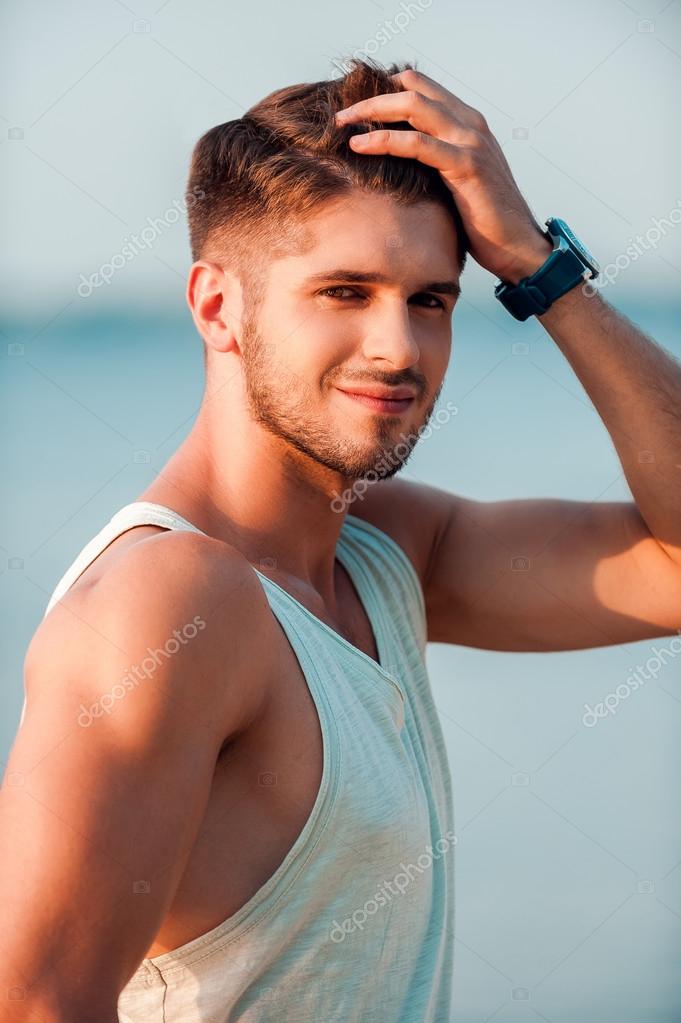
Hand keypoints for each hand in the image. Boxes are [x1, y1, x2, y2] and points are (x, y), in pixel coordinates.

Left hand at [334, 68, 552, 283]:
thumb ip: (436, 164)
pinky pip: (417, 144)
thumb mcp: (457, 184)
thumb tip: (398, 168)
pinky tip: (359, 146)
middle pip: (413, 89)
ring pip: (413, 107)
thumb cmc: (486, 223)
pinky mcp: (466, 166)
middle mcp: (471, 124)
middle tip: (341, 114)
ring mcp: (470, 142)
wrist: (518, 247)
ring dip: (371, 111)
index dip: (387, 91)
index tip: (358, 109)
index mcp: (468, 124)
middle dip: (372, 97)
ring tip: (341, 124)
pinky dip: (384, 140)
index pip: (423, 88)